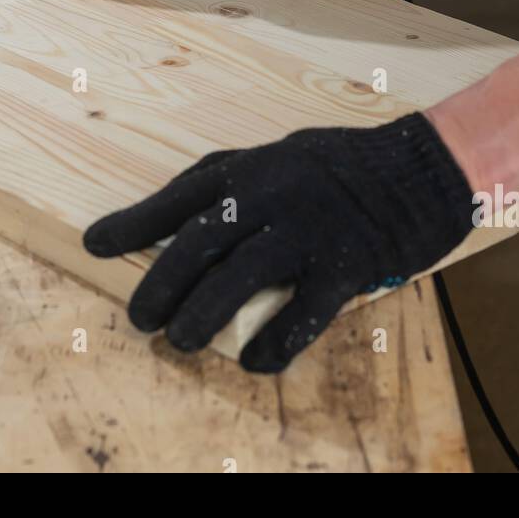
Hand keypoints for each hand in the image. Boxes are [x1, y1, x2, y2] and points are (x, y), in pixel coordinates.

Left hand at [83, 114, 474, 371]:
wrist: (423, 169)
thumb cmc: (346, 164)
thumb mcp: (282, 155)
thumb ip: (235, 183)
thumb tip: (182, 215)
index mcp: (252, 167)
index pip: (179, 198)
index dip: (133, 223)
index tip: (95, 245)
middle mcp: (272, 194)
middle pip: (198, 244)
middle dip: (159, 284)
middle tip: (140, 319)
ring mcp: (307, 230)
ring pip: (237, 279)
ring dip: (200, 316)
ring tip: (177, 342)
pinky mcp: (345, 265)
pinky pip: (301, 314)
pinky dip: (272, 344)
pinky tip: (253, 363)